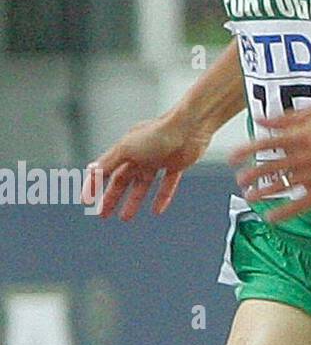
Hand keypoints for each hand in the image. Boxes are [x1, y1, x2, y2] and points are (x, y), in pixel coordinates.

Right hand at [82, 113, 208, 219]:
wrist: (190, 126)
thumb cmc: (157, 134)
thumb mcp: (126, 149)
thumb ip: (108, 162)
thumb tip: (89, 172)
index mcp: (126, 148)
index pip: (106, 169)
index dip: (95, 185)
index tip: (86, 202)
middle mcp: (141, 154)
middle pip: (123, 180)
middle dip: (112, 197)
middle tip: (103, 215)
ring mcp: (159, 159)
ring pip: (143, 184)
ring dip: (134, 201)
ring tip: (125, 218)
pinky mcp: (177, 164)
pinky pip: (167, 184)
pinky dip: (162, 197)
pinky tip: (157, 211)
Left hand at [229, 110, 310, 224]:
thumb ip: (286, 118)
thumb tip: (260, 119)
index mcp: (303, 135)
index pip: (269, 143)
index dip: (247, 150)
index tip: (232, 158)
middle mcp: (308, 154)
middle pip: (274, 166)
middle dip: (253, 174)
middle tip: (240, 180)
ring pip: (286, 184)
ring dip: (266, 191)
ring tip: (250, 196)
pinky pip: (304, 202)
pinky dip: (287, 211)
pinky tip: (272, 217)